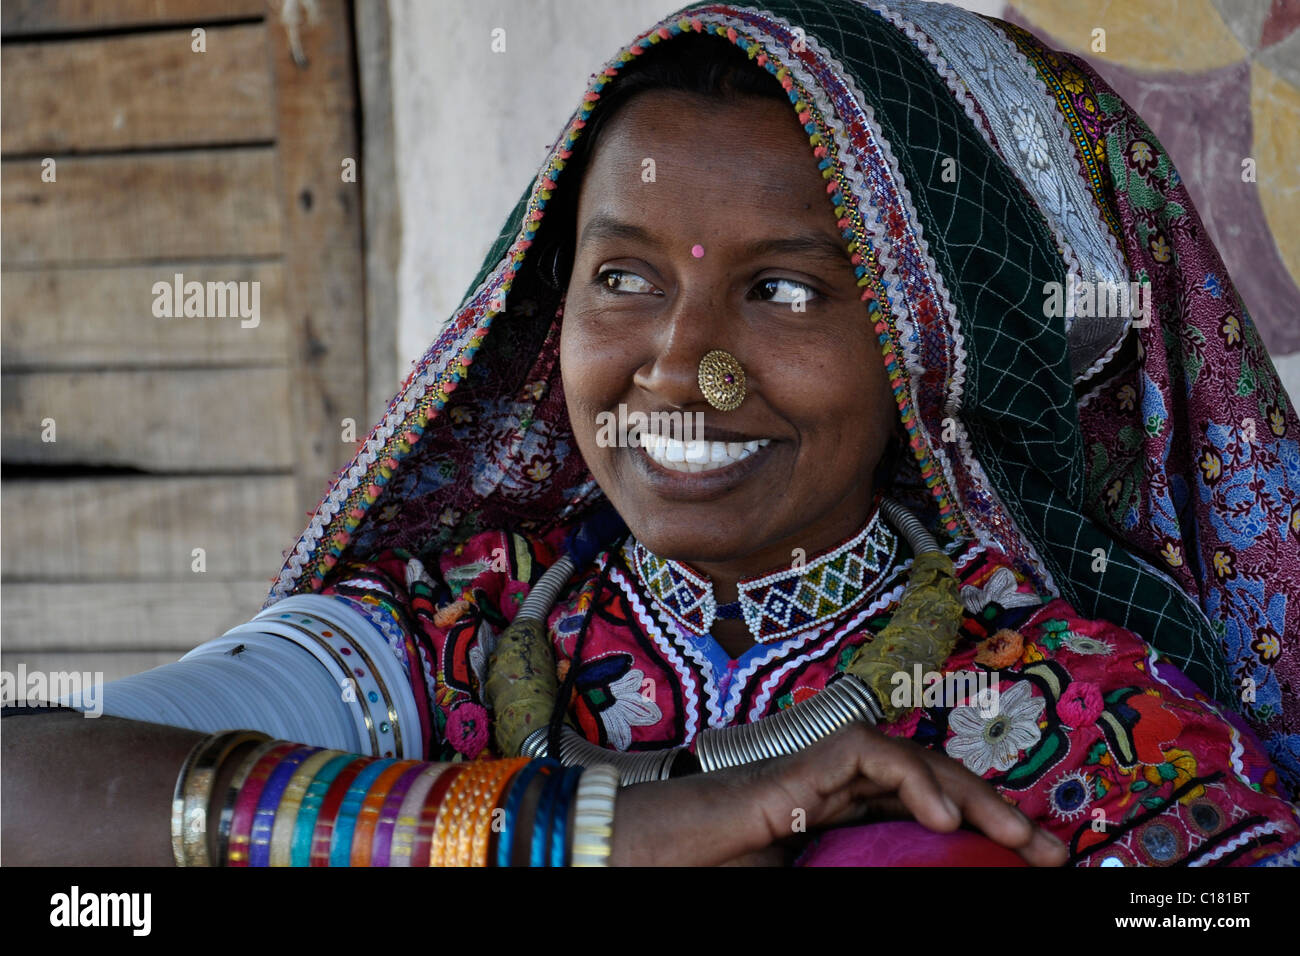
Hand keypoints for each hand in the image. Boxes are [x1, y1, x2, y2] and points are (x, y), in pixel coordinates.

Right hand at [729, 723, 1067, 865]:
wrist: (688, 848)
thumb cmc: (745, 867)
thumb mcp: (831, 880)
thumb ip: (874, 875)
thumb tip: (929, 884)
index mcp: (862, 813)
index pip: (940, 811)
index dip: (990, 831)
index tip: (1037, 861)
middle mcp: (859, 784)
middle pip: (945, 783)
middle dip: (1001, 813)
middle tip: (1051, 853)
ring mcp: (841, 764)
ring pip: (924, 763)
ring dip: (978, 798)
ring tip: (1020, 838)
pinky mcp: (823, 755)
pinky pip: (881, 758)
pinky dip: (918, 783)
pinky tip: (945, 819)